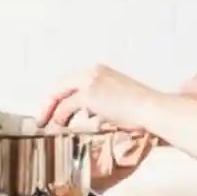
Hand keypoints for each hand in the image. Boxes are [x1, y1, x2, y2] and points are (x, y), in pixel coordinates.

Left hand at [38, 64, 159, 130]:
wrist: (153, 109)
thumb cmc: (142, 109)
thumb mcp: (117, 99)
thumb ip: (100, 101)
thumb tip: (87, 112)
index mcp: (99, 71)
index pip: (71, 81)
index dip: (60, 95)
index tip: (54, 108)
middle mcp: (92, 72)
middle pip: (60, 85)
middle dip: (49, 102)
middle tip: (43, 118)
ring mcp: (89, 81)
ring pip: (59, 94)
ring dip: (51, 109)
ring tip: (47, 123)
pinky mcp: (89, 94)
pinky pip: (66, 105)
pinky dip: (60, 116)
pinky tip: (59, 125)